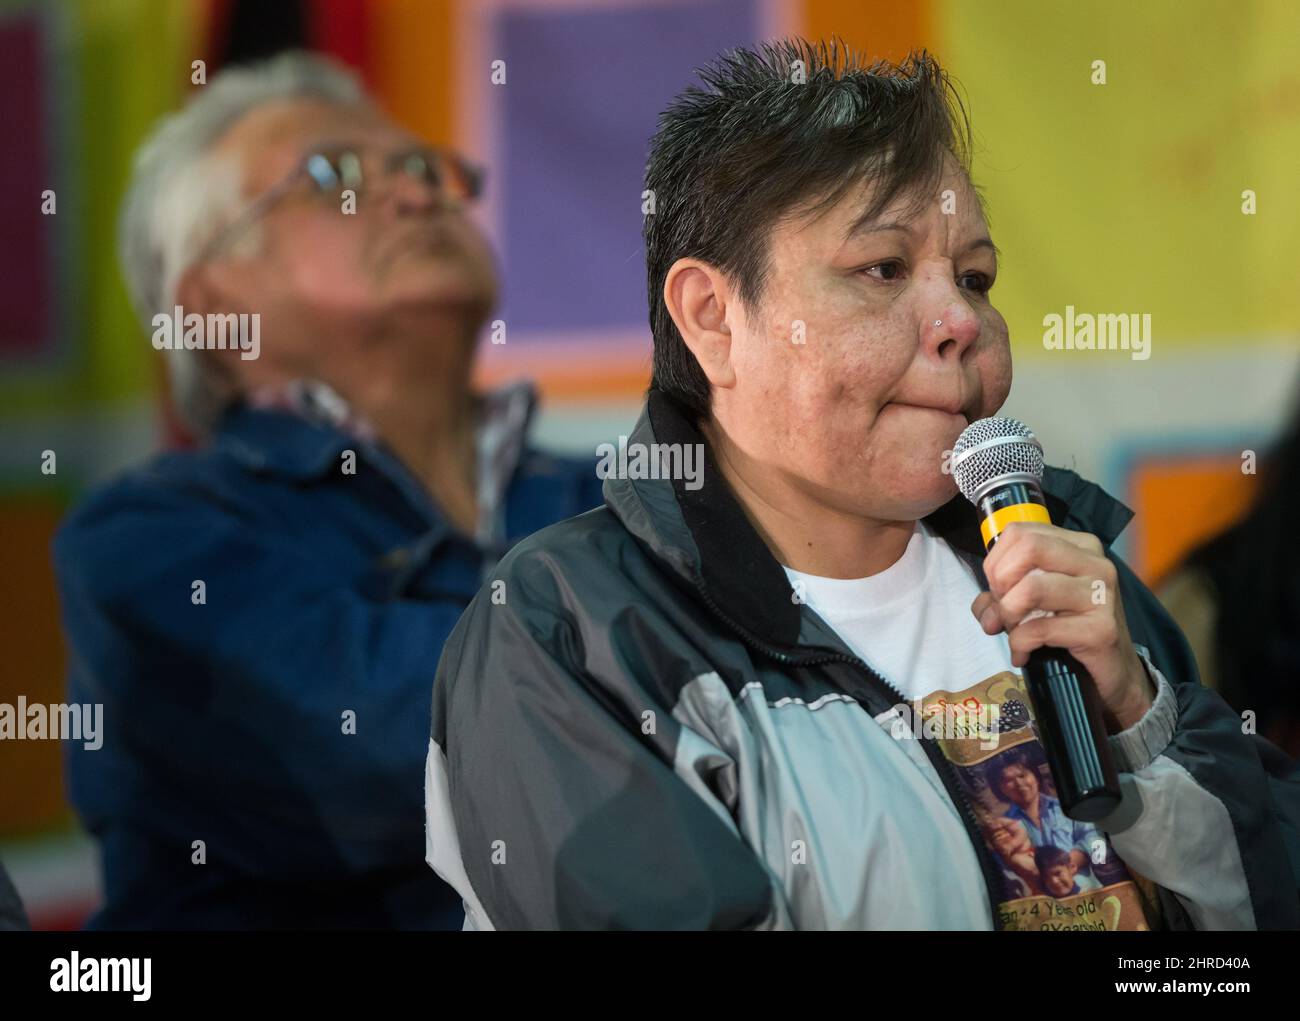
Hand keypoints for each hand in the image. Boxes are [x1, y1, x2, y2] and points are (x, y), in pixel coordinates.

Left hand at [970, 521, 1154, 731]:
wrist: (1115, 671)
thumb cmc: (1072, 629)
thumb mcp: (1035, 602)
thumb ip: (1000, 596)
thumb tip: (984, 610)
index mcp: (1079, 546)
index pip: (1020, 532)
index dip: (996, 562)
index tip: (999, 589)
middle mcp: (1094, 563)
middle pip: (1028, 548)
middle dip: (1001, 581)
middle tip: (1004, 608)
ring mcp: (1101, 595)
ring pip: (1031, 588)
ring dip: (1009, 615)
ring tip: (1013, 632)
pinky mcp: (1101, 629)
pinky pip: (1039, 629)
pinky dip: (1019, 644)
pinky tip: (1023, 653)